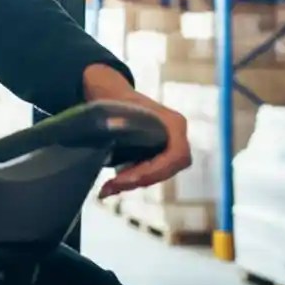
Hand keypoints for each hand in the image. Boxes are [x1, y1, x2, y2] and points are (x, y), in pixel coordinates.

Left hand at [82, 64, 192, 198]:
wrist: (114, 96)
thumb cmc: (117, 98)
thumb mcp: (117, 106)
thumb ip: (116, 118)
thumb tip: (111, 127)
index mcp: (174, 123)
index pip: (176, 155)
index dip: (155, 170)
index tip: (126, 176)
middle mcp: (177, 138)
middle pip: (167, 169)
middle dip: (139, 180)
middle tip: (111, 186)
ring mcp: (169, 149)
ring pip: (157, 175)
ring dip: (132, 184)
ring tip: (107, 188)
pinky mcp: (157, 158)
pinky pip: (149, 175)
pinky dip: (130, 181)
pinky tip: (109, 187)